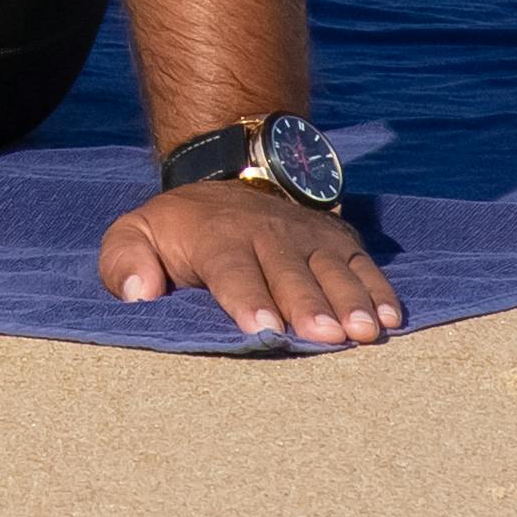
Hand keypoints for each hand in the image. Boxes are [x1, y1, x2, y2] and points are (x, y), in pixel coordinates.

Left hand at [101, 178, 401, 347]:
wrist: (226, 180)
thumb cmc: (178, 233)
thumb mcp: (135, 233)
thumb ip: (124, 260)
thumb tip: (138, 291)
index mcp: (215, 236)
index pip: (231, 267)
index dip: (247, 298)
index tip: (263, 329)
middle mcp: (267, 231)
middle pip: (289, 269)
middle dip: (307, 302)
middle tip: (324, 336)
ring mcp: (307, 234)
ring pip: (331, 266)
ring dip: (351, 299)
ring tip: (366, 332)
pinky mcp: (337, 240)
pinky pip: (361, 263)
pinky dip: (379, 288)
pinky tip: (392, 318)